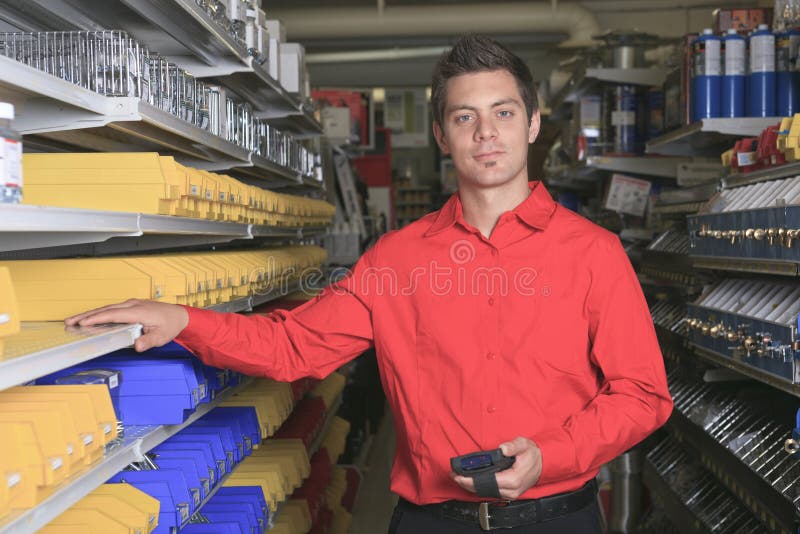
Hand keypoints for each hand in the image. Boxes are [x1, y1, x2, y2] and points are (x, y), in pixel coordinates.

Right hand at [65, 299, 189, 351]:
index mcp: (138, 311)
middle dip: (86, 315)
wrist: (179, 316)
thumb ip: (149, 341)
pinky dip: (99, 314)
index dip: (97, 318)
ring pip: (107, 308)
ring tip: (74, 321)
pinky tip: (90, 319)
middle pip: (105, 310)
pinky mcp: (131, 307)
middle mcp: (132, 305)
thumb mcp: (162, 336)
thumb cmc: (170, 325)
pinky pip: (112, 309)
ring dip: (90, 314)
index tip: (83, 322)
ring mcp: (131, 304)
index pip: (113, 314)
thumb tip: (138, 345)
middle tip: (69, 322)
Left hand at [451, 437, 542, 499]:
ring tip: (459, 477)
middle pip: (485, 490)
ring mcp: (510, 493)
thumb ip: (513, 446)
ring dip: (472, 486)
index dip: (472, 480)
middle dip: (468, 484)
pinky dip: (479, 487)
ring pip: (487, 492)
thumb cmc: (532, 454)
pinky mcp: (508, 492)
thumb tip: (502, 448)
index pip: (488, 482)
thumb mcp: (524, 444)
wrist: (543, 463)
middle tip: (454, 475)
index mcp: (513, 479)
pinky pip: (491, 491)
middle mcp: (511, 490)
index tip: (460, 476)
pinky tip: (471, 481)